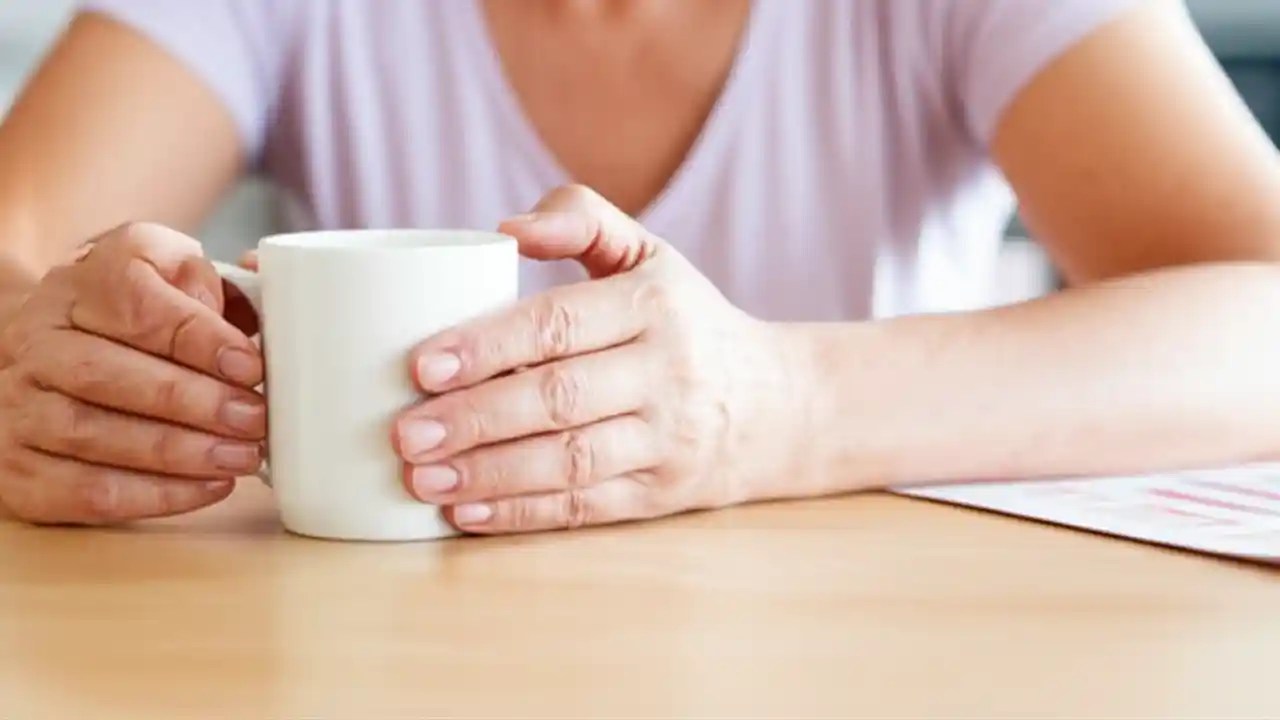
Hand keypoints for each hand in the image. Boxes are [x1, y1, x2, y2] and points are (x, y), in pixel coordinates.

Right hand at [0, 223, 265, 524]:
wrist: (59, 350)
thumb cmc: (137, 314)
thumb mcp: (169, 272)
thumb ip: (209, 278)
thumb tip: (255, 286)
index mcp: (81, 285)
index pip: (133, 305)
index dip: (196, 337)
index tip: (249, 365)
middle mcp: (38, 342)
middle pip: (105, 373)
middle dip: (191, 401)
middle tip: (254, 419)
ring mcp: (20, 406)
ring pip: (91, 435)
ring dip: (177, 453)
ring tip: (241, 456)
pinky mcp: (20, 469)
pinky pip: (84, 491)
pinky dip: (154, 496)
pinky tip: (209, 487)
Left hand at [393, 186, 798, 533]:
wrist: (775, 404)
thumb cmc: (688, 320)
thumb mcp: (652, 255)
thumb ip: (583, 218)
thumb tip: (504, 227)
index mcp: (655, 305)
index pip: (561, 323)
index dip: (488, 346)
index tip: (420, 365)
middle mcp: (667, 373)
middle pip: (559, 398)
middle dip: (475, 419)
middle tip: (404, 433)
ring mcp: (667, 440)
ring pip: (570, 461)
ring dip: (490, 474)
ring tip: (422, 480)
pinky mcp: (661, 494)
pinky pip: (586, 507)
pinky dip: (523, 513)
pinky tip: (467, 513)